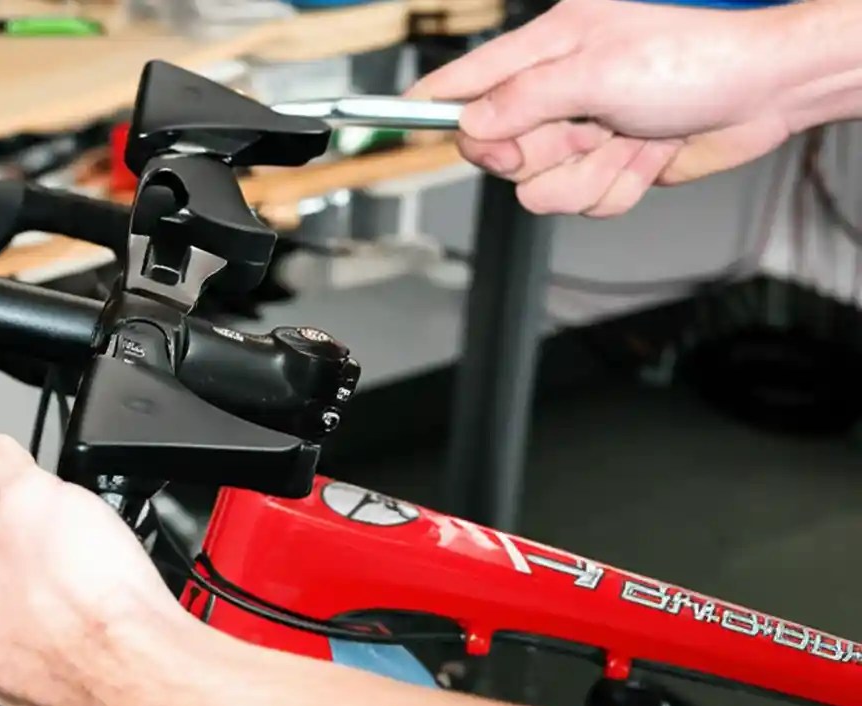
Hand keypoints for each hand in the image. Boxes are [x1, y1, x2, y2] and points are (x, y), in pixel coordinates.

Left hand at [0, 435, 198, 705]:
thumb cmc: (78, 594)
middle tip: (44, 523)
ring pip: (0, 592)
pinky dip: (55, 610)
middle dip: (3, 532)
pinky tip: (84, 599)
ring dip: (32, 573)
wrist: (136, 665)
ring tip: (71, 563)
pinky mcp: (24, 679)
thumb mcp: (22, 489)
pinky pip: (32, 627)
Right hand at [407, 0, 806, 215]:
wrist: (766, 95)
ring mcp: (583, 132)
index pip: (469, 80)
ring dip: (587, 174)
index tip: (396, 119)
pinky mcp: (608, 166)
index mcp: (549, 48)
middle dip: (540, 152)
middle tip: (578, 132)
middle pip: (498, 148)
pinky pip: (583, 202)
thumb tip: (471, 121)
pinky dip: (617, 187)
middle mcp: (559, 92)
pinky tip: (646, 155)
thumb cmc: (695, 62)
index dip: (432, 103)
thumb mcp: (597, 71)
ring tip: (627, 141)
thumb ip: (524, 98)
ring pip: (539, 187)